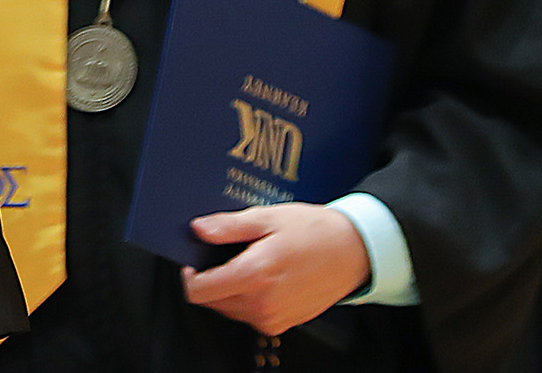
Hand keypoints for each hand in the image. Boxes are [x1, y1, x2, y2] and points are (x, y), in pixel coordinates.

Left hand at [179, 203, 370, 335]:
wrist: (352, 252)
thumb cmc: (315, 232)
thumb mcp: (268, 217)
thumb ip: (229, 226)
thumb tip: (199, 230)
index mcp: (254, 275)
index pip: (199, 291)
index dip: (189, 276)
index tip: (193, 263)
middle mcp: (261, 303)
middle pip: (212, 302)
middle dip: (211, 280)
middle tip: (227, 255)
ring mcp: (272, 318)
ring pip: (230, 310)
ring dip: (230, 290)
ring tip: (251, 262)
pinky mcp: (282, 324)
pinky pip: (250, 316)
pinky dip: (248, 299)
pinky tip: (265, 277)